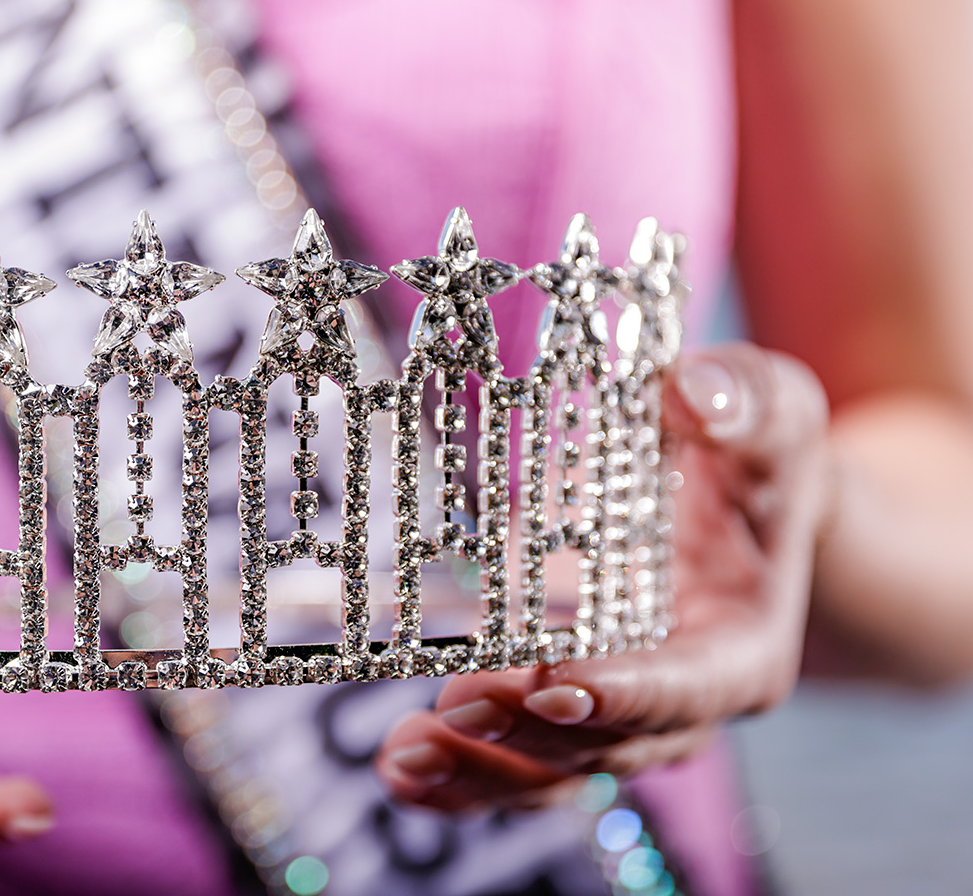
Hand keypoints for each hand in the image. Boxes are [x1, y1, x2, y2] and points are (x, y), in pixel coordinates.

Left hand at [375, 344, 831, 809]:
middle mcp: (678, 703)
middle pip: (605, 744)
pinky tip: (400, 772)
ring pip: (551, 769)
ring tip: (403, 756)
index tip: (557, 684)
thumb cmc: (756, 457)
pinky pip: (513, 760)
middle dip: (529, 731)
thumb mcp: (771, 413)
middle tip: (457, 704)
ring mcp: (614, 715)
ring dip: (477, 769)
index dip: (625, 695)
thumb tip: (693, 394)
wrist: (735, 502)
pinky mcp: (560, 710)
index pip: (687, 689)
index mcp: (741, 649)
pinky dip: (458, 777)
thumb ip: (744, 404)